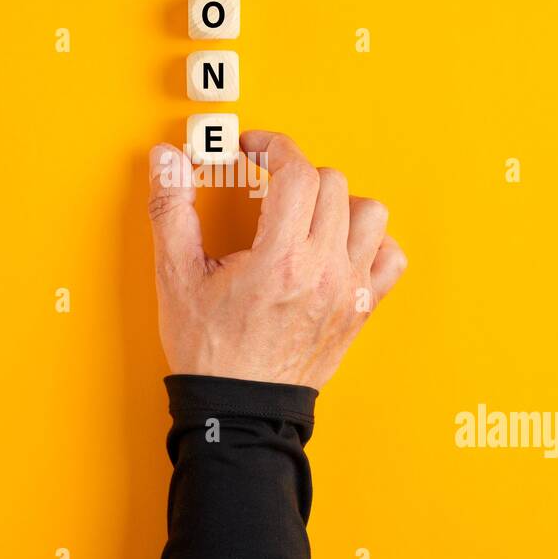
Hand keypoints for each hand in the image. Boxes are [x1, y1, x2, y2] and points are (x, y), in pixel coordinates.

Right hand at [146, 129, 406, 389]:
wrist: (240, 412)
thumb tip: (166, 159)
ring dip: (338, 204)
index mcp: (280, 260)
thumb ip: (171, 211)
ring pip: (370, 213)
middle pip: (333, 184)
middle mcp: (324, 272)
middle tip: (269, 186)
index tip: (255, 149)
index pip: (297, 172)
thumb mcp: (176, 278)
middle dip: (297, 174)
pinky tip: (336, 248)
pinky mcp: (362, 309)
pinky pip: (391, 257)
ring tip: (306, 216)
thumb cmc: (211, 352)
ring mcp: (349, 291)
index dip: (274, 146)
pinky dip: (369, 243)